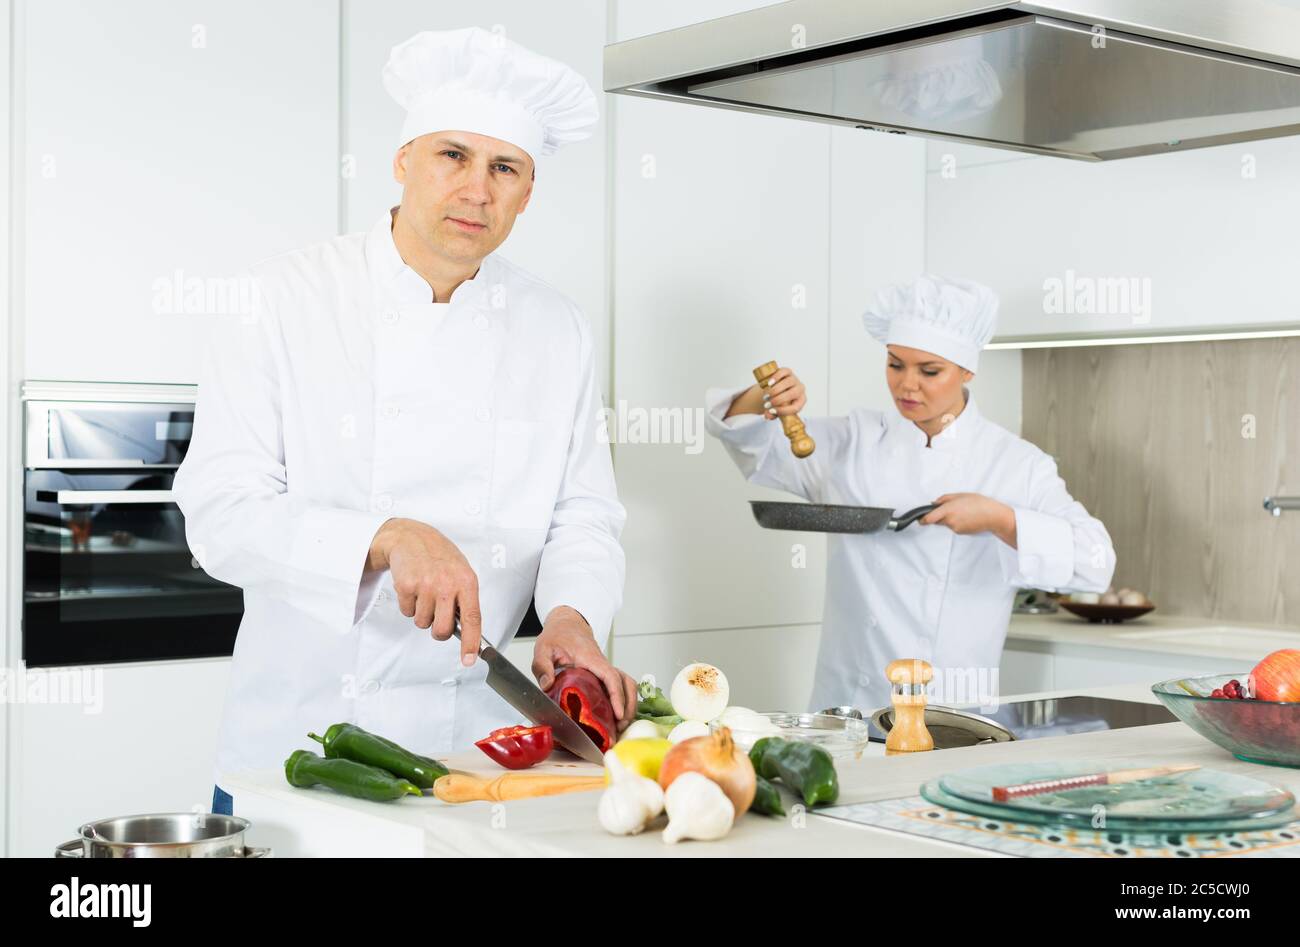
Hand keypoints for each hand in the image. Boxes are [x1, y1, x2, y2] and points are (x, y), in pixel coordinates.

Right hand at [368, 518, 481, 665]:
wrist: (411, 537)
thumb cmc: (439, 556)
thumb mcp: (461, 572)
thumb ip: (464, 600)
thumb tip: (467, 631)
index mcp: (467, 582)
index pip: (472, 618)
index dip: (472, 642)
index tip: (469, 659)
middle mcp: (447, 584)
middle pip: (443, 630)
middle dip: (438, 631)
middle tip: (436, 616)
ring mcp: (426, 586)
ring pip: (422, 623)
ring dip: (422, 613)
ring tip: (424, 591)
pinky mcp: (406, 586)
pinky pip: (407, 612)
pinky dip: (409, 604)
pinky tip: (413, 586)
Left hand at [532, 606, 638, 728]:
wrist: (566, 626)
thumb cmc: (557, 637)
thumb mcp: (544, 649)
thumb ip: (543, 666)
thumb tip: (547, 686)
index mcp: (591, 659)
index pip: (611, 676)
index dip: (617, 696)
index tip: (618, 713)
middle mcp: (603, 664)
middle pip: (627, 683)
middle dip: (628, 706)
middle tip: (620, 727)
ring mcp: (605, 670)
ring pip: (628, 685)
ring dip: (629, 704)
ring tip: (620, 726)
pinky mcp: (604, 675)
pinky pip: (620, 687)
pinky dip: (623, 701)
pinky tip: (616, 717)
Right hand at [724, 366, 805, 418]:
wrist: (775, 389)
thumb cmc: (778, 402)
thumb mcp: (775, 410)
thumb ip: (772, 415)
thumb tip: (767, 416)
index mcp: (800, 401)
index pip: (795, 408)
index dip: (782, 411)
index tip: (771, 411)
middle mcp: (800, 390)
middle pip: (792, 394)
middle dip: (778, 400)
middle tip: (766, 404)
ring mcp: (794, 379)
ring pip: (788, 382)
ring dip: (775, 390)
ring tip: (766, 395)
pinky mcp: (788, 371)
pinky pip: (784, 372)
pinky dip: (776, 377)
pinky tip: (769, 383)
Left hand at [921, 493, 1016, 546]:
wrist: (993, 516)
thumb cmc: (979, 503)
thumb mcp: (960, 495)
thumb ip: (944, 499)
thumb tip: (934, 503)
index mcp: (949, 510)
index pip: (929, 518)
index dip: (922, 519)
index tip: (919, 519)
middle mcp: (950, 521)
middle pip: (937, 520)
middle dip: (940, 515)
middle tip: (952, 508)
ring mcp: (955, 528)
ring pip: (946, 523)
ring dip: (950, 518)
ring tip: (963, 511)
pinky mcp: (960, 532)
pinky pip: (953, 527)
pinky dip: (957, 522)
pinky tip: (967, 517)